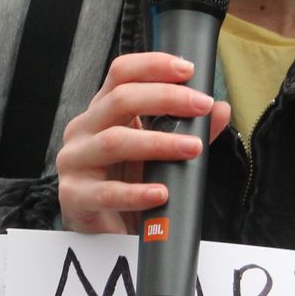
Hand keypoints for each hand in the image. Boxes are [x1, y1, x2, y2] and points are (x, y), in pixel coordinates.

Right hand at [55, 52, 229, 234]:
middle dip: (166, 98)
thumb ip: (186, 130)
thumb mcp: (157, 153)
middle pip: (120, 99)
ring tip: (192, 148)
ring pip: (114, 141)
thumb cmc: (126, 182)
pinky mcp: (73, 195)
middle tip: (202, 105)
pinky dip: (137, 193)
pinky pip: (107, 192)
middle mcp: (84, 129)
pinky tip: (161, 193)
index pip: (121, 74)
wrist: (103, 231)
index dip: (153, 65)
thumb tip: (221, 111)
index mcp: (102, 112)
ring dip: (159, 143)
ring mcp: (75, 161)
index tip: (187, 69)